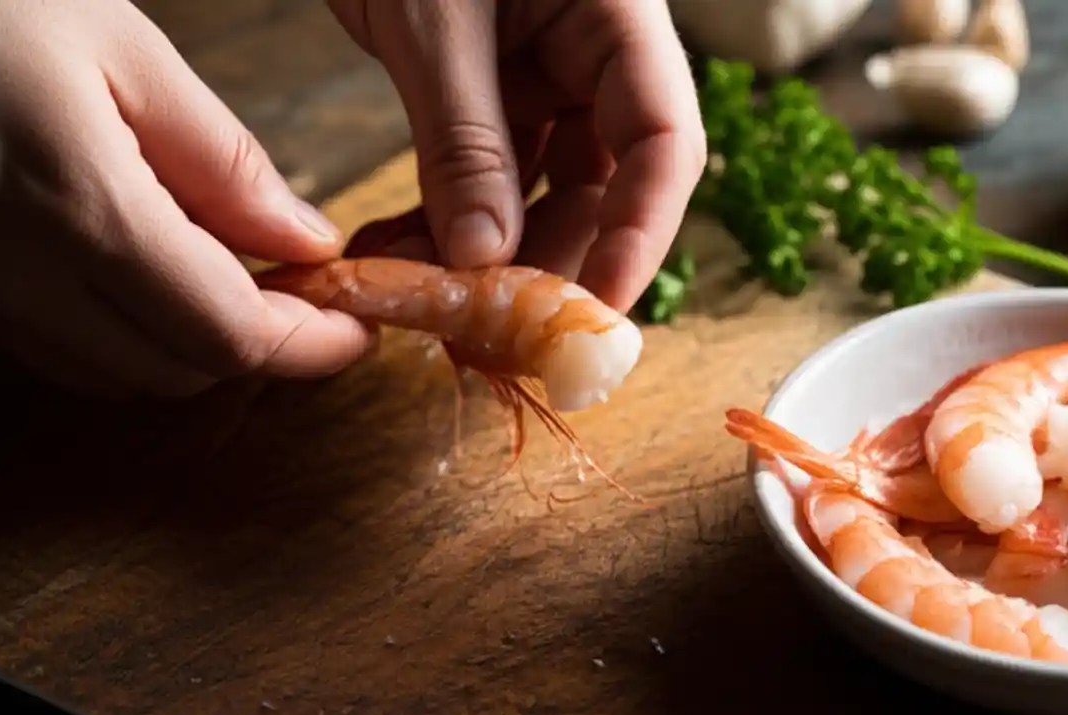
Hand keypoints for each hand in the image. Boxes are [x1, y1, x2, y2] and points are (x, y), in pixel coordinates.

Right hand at [0, 1, 372, 397]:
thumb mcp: (129, 53)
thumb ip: (227, 164)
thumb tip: (310, 244)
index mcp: (85, 212)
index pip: (229, 335)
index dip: (309, 346)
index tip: (358, 327)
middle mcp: (23, 279)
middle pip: (182, 372)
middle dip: (258, 346)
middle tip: (301, 292)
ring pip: (123, 377)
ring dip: (194, 346)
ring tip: (229, 275)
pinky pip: (64, 355)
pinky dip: (130, 337)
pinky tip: (150, 274)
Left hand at [328, 0, 706, 311]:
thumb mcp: (435, 23)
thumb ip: (465, 141)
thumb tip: (485, 262)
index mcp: (618, 19)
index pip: (667, 141)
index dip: (643, 234)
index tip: (595, 310)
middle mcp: (594, 57)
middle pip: (608, 185)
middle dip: (553, 263)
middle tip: (496, 331)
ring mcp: (544, 77)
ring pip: (544, 193)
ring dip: (492, 254)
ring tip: (428, 299)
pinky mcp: (493, 93)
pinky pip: (488, 175)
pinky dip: (448, 220)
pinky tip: (399, 255)